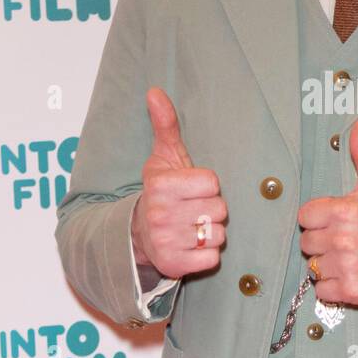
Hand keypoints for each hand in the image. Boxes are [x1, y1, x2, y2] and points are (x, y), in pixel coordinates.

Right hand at [131, 87, 226, 279]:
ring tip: (190, 227)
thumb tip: (155, 91)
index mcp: (161, 186)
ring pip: (218, 234)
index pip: (213, 183)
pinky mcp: (174, 266)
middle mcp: (160, 214)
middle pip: (219, 209)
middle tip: (192, 210)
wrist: (138, 235)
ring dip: (210, 233)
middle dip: (211, 210)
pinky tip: (191, 247)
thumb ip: (165, 125)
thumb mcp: (163, 157)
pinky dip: (206, 256)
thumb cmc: (161, 192)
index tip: (191, 190)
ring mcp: (166, 242)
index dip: (207, 186)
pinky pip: (212, 259)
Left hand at [297, 117, 357, 304]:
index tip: (334, 221)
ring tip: (349, 256)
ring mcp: (346, 266)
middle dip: (322, 241)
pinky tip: (350, 273)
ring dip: (327, 264)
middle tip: (344, 239)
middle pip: (307, 242)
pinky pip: (322, 290)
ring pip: (314, 266)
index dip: (317, 219)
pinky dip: (333, 286)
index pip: (304, 217)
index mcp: (343, 210)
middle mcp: (342, 239)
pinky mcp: (350, 290)